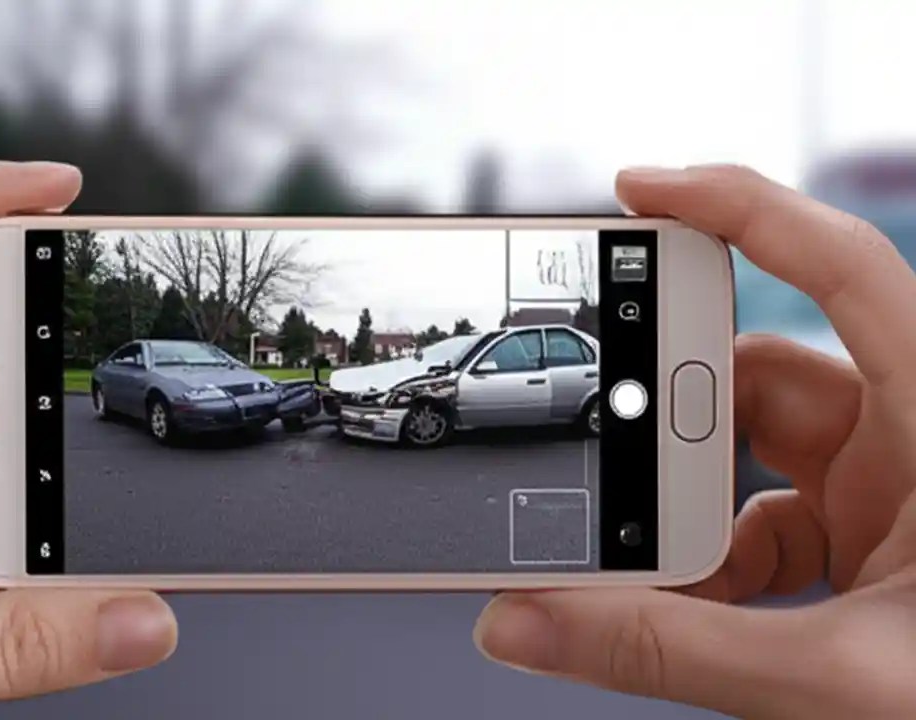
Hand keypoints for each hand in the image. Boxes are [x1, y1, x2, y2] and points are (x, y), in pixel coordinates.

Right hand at [474, 165, 915, 718]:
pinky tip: (683, 602)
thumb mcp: (833, 677)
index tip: (639, 191)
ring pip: (755, 454)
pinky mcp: (866, 545)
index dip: (742, 209)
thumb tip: (527, 621)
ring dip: (684, 502)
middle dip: (673, 410)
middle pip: (766, 373)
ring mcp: (890, 494)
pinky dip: (712, 558)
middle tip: (596, 432)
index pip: (845, 269)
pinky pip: (766, 522)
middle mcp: (915, 441)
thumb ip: (672, 649)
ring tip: (628, 550)